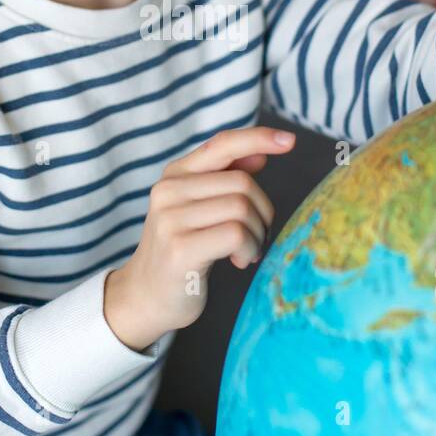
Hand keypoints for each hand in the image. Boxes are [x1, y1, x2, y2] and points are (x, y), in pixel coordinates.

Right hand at [105, 127, 294, 350]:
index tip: (290, 140)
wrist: (144, 297)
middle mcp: (168, 190)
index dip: (259, 138)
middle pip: (242, 183)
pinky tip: (240, 261)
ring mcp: (171, 219)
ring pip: (242, 207)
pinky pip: (237, 234)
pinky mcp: (180, 248)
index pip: (222, 145)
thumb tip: (260, 154)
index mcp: (175, 175)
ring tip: (245, 251)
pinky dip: (249, 248)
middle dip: (262, 211)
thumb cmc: (181, 251)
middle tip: (255, 237)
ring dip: (256, 234)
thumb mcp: (199, 209)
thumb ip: (225, 180)